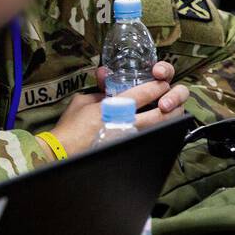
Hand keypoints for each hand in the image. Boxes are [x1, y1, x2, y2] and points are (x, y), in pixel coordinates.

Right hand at [51, 63, 189, 157]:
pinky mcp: (128, 148)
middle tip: (170, 97)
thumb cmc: (70, 126)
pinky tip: (160, 127)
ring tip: (169, 111)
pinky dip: (158, 131)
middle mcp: (126, 123)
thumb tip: (110, 88)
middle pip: (161, 113)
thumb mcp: (83, 101)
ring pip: (160, 128)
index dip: (157, 86)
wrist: (63, 151)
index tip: (161, 82)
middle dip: (170, 103)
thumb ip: (100, 93)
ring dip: (169, 119)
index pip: (145, 93)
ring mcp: (129, 138)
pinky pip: (149, 138)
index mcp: (114, 106)